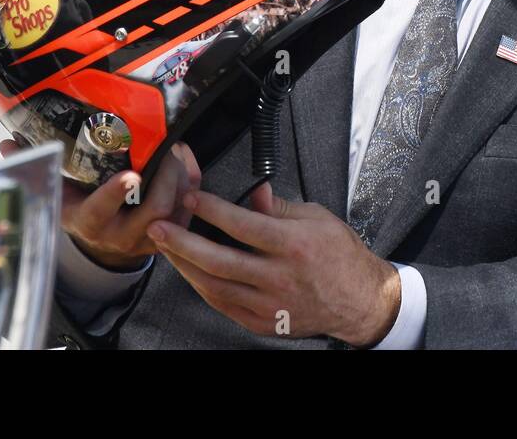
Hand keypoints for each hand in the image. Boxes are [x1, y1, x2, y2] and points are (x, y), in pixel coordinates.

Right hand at [0, 138, 200, 270]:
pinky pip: (189, 209)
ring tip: (174, 148)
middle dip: (165, 176)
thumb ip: (34, 167)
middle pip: (153, 210)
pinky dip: (191, 181)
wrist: (101, 240)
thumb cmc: (80, 207)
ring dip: (181, 177)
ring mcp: (148, 240)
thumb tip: (7, 144)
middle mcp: (120, 237)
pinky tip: (183, 158)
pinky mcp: (170, 237)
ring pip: (176, 210)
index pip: (100, 212)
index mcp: (89, 223)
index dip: (115, 195)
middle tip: (165, 147)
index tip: (129, 175)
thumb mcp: (56, 192)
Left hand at [147, 182, 400, 346]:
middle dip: (182, 241)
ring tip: (166, 248)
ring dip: (184, 265)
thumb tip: (255, 193)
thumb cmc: (340, 257)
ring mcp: (269, 304)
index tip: (191, 197)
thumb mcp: (318, 218)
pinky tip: (191, 272)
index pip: (242, 224)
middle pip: (218, 259)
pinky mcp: (263, 322)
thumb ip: (281, 207)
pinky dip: (202, 287)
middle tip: (158, 227)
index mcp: (294, 245)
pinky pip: (223, 304)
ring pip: (214, 285)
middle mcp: (279, 277)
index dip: (211, 209)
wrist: (358, 301)